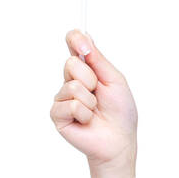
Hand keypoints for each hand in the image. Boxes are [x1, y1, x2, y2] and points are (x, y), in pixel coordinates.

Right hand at [50, 29, 138, 167]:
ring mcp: (62, 98)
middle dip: (91, 79)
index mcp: (86, 69)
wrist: (119, 140)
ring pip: (71, 86)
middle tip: (99, 94)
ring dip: (90, 100)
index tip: (83, 43)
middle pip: (71, 63)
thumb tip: (84, 37)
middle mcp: (70, 81)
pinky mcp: (57, 114)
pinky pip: (71, 105)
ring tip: (95, 110)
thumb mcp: (114, 80)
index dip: (75, 39)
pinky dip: (84, 113)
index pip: (73, 44)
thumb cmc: (120, 112)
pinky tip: (87, 121)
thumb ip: (98, 59)